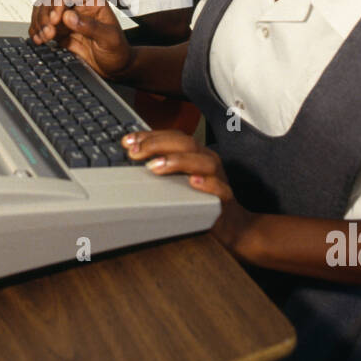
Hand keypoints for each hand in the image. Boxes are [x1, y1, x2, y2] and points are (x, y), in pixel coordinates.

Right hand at [29, 0, 134, 78]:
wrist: (115, 69)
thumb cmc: (118, 51)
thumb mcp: (109, 38)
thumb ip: (91, 26)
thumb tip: (68, 17)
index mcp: (92, 3)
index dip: (58, 1)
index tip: (56, 18)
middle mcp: (77, 8)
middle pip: (51, 0)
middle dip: (46, 15)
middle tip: (49, 32)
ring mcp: (67, 21)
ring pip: (43, 12)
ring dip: (39, 23)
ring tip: (43, 38)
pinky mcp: (60, 34)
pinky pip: (42, 27)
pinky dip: (36, 32)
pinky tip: (38, 40)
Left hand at [121, 130, 252, 254]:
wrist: (232, 225)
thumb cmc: (201, 200)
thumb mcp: (179, 180)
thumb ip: (160, 167)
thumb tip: (131, 159)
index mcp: (196, 155)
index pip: (173, 137)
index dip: (150, 136)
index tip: (128, 141)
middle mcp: (207, 162)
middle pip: (187, 144)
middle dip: (158, 145)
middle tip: (135, 153)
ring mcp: (219, 179)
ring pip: (204, 162)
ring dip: (178, 161)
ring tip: (155, 166)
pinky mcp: (225, 199)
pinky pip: (220, 189)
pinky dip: (206, 184)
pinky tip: (192, 183)